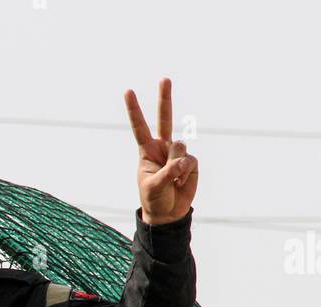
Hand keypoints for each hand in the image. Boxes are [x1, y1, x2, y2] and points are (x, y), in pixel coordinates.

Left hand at [124, 78, 197, 225]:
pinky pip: (191, 162)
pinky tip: (181, 182)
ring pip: (180, 147)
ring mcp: (178, 154)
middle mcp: (163, 147)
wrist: (168, 214)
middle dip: (165, 98)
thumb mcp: (154, 187)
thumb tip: (183, 160)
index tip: (128, 92)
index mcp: (147, 151)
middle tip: (164, 79)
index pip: (140, 127)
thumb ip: (168, 172)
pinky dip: (186, 174)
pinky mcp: (191, 163)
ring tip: (172, 180)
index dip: (135, 110)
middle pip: (165, 119)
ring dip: (177, 166)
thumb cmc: (154, 199)